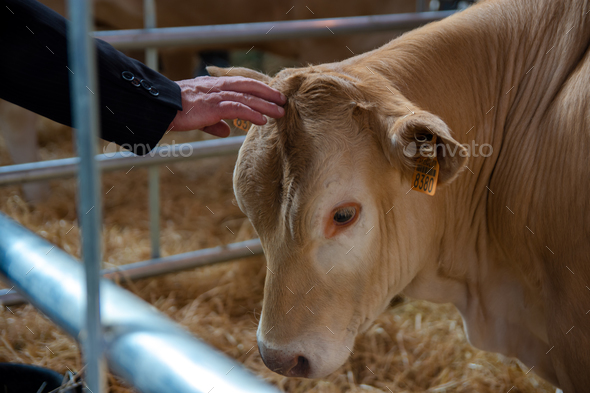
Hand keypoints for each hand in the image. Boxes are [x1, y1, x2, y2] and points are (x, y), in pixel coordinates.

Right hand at [168, 76, 286, 136]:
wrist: (158, 108)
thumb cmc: (174, 111)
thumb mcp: (198, 116)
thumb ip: (213, 123)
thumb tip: (226, 131)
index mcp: (213, 85)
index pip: (240, 83)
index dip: (257, 88)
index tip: (271, 93)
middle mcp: (216, 86)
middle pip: (248, 86)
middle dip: (267, 92)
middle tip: (283, 99)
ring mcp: (215, 95)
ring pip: (246, 97)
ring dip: (265, 104)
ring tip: (280, 111)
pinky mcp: (212, 106)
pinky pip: (237, 108)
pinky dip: (252, 113)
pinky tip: (263, 119)